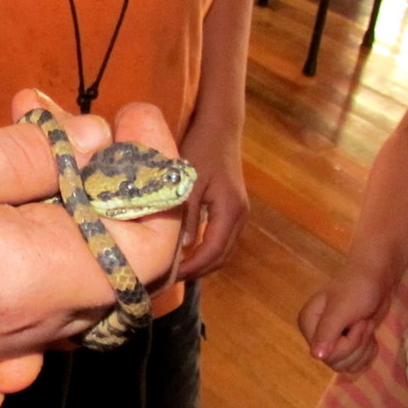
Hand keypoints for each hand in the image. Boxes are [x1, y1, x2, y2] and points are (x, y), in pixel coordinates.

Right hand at [0, 62, 185, 400]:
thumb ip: (23, 155)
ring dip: (71, 190)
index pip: (151, 244)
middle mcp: (38, 320)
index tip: (134, 115)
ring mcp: (13, 332)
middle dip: (107, 169)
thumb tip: (93, 140)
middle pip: (121, 250)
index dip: (157, 175)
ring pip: (83, 260)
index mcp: (35, 280)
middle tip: (56, 112)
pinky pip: (43, 276)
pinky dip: (43, 222)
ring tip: (21, 126)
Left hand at [175, 129, 248, 280]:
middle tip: (167, 279)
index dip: (192, 268)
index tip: (169, 277)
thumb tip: (183, 247)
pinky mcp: (231, 209)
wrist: (219, 128)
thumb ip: (187, 213)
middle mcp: (239, 215)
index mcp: (230, 211)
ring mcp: (238, 213)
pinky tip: (184, 253)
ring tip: (174, 270)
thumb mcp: (187, 181)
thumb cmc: (200, 149)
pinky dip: (204, 250)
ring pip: (222, 250)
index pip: (213, 252)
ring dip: (201, 263)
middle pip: (221, 257)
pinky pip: (219, 239)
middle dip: (197, 271)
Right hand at [298, 263, 394, 372]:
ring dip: (364, 347)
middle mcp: (317, 336)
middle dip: (358, 344)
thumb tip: (316, 356)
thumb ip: (327, 332)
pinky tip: (369, 335)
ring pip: (347, 364)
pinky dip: (368, 351)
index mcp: (308, 325)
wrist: (375, 279)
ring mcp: (332, 342)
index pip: (325, 354)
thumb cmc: (356, 289)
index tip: (357, 323)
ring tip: (366, 325)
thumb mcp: (341, 309)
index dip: (347, 344)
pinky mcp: (346, 345)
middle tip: (364, 323)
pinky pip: (356, 363)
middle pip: (336, 362)